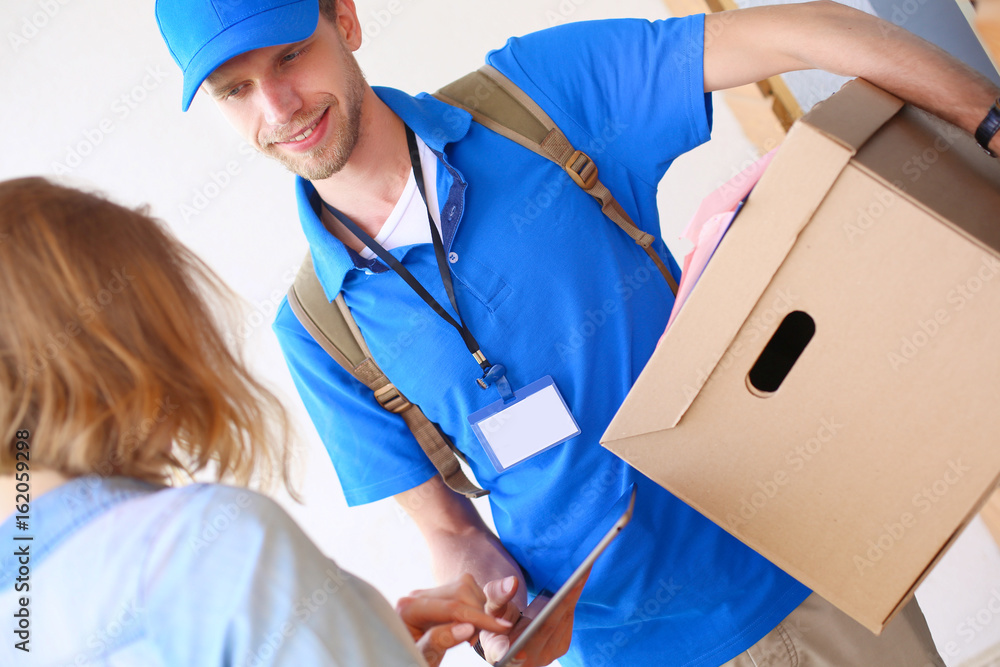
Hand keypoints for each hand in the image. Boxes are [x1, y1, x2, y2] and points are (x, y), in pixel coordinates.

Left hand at [395, 573, 513, 666]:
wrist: (404, 659)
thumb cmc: (409, 659)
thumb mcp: (423, 658)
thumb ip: (439, 642)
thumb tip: (466, 628)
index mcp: (408, 609)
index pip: (452, 607)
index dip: (480, 618)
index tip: (502, 628)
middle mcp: (416, 595)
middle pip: (461, 591)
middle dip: (479, 613)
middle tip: (477, 640)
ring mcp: (427, 594)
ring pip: (465, 587)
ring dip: (478, 609)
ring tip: (470, 635)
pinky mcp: (437, 596)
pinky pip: (465, 591)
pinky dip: (475, 606)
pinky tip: (467, 626)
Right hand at [480, 570, 588, 666]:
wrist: (509, 634)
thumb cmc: (495, 620)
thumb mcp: (489, 606)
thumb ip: (496, 595)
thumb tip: (512, 583)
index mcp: (498, 651)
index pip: (505, 654)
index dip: (511, 651)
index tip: (524, 645)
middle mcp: (524, 660)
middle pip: (545, 627)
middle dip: (562, 600)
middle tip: (577, 574)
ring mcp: (545, 655)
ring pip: (561, 622)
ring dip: (573, 596)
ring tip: (582, 571)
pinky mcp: (560, 647)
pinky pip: (568, 620)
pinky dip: (572, 599)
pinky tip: (579, 580)